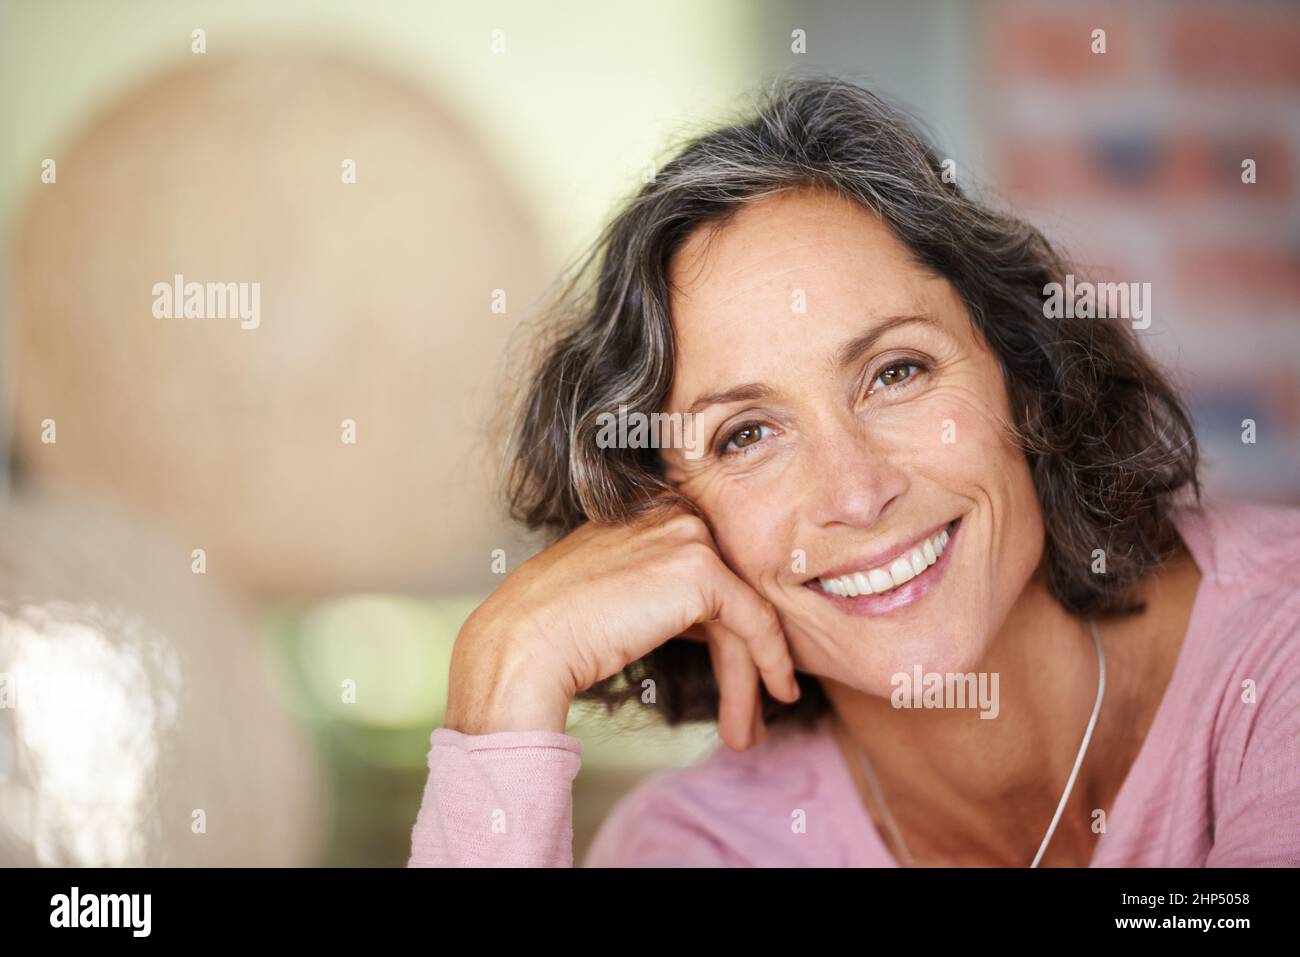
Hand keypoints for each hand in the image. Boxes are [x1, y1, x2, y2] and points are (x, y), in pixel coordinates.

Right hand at [444, 502, 799, 749]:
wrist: (524, 643)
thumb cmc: (553, 628)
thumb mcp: (614, 588)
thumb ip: (657, 586)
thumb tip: (706, 621)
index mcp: (650, 508)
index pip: (709, 568)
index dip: (726, 627)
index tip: (738, 673)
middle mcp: (672, 510)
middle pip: (730, 592)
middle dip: (743, 659)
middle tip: (747, 715)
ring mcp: (687, 535)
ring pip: (744, 612)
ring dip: (748, 678)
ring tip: (745, 733)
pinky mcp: (701, 570)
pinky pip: (756, 621)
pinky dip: (770, 662)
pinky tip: (774, 694)